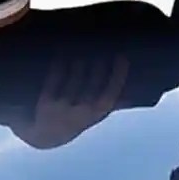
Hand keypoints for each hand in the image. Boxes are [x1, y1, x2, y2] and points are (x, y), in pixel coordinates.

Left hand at [12, 52, 128, 148]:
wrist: (46, 135)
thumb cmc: (76, 117)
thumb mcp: (96, 113)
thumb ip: (114, 101)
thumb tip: (133, 88)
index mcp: (96, 113)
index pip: (111, 94)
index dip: (118, 75)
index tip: (122, 57)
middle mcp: (81, 112)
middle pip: (93, 86)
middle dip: (99, 65)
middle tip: (102, 44)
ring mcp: (62, 108)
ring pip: (74, 81)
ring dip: (79, 63)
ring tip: (82, 45)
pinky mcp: (45, 103)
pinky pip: (53, 82)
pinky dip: (58, 67)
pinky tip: (60, 54)